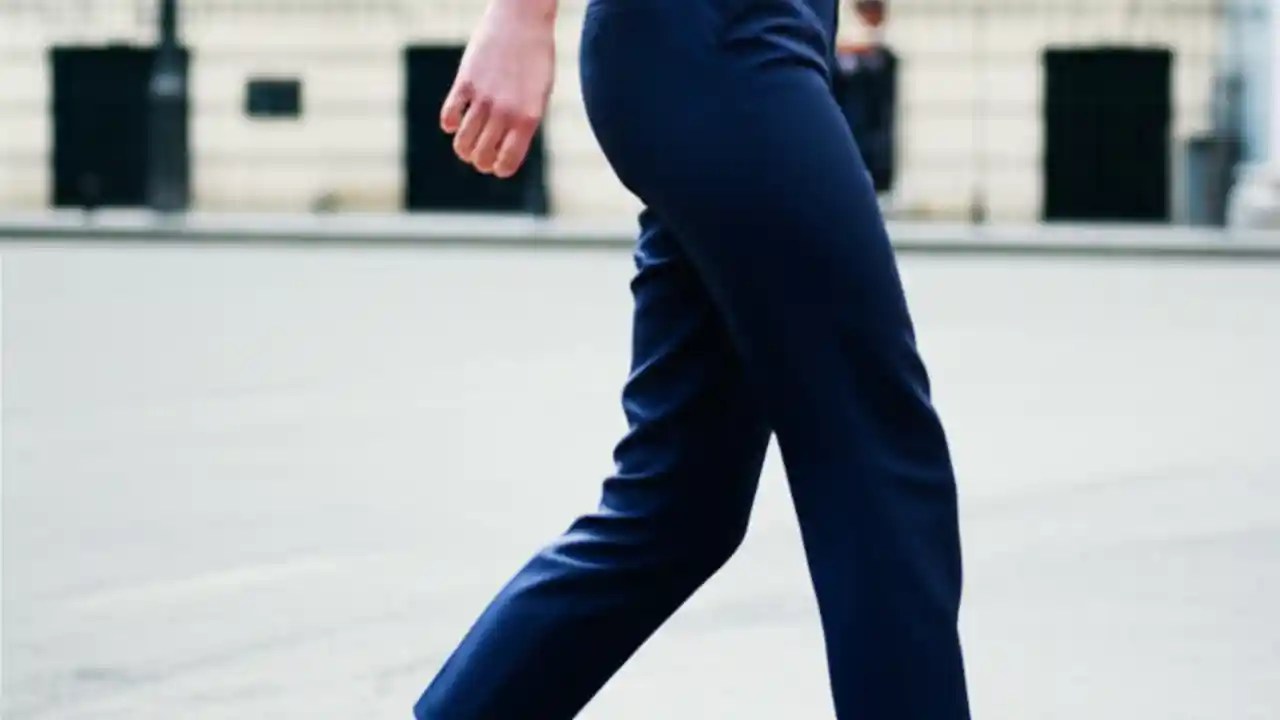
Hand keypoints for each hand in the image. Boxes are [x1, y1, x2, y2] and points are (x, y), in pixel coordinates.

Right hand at [441, 0, 556, 178]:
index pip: (507, 161)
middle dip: (479, 161)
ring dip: (463, 149)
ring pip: (463, 142)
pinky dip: (450, 124)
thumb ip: (523, 122)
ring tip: (466, 146)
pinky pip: (449, 117)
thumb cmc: (535, 59)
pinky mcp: (465, 82)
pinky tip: (455, 121)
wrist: (522, 20)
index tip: (496, 166)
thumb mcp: (538, 94)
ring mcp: (484, 97)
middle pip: (482, 155)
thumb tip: (503, 150)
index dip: (499, 168)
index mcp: (529, 118)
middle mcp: (506, 112)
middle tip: (480, 156)